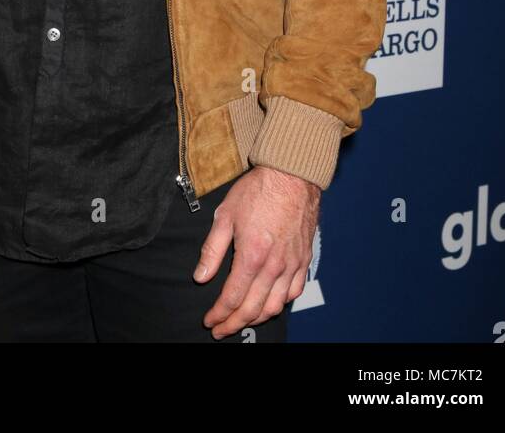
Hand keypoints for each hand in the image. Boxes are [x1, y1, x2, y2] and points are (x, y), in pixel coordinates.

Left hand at [193, 164, 319, 337]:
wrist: (291, 176)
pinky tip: (270, 303)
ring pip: (275, 306)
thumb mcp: (225, 215)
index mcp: (251, 255)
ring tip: (242, 319)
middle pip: (253, 309)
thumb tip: (200, 277)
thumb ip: (212, 250)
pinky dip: (280, 304)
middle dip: (234, 324)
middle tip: (221, 330)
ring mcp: (292, 265)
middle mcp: (274, 266)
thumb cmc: (258, 191)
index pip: (232, 297)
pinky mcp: (304, 260)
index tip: (209, 321)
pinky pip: (294, 293)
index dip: (219, 314)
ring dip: (256, 318)